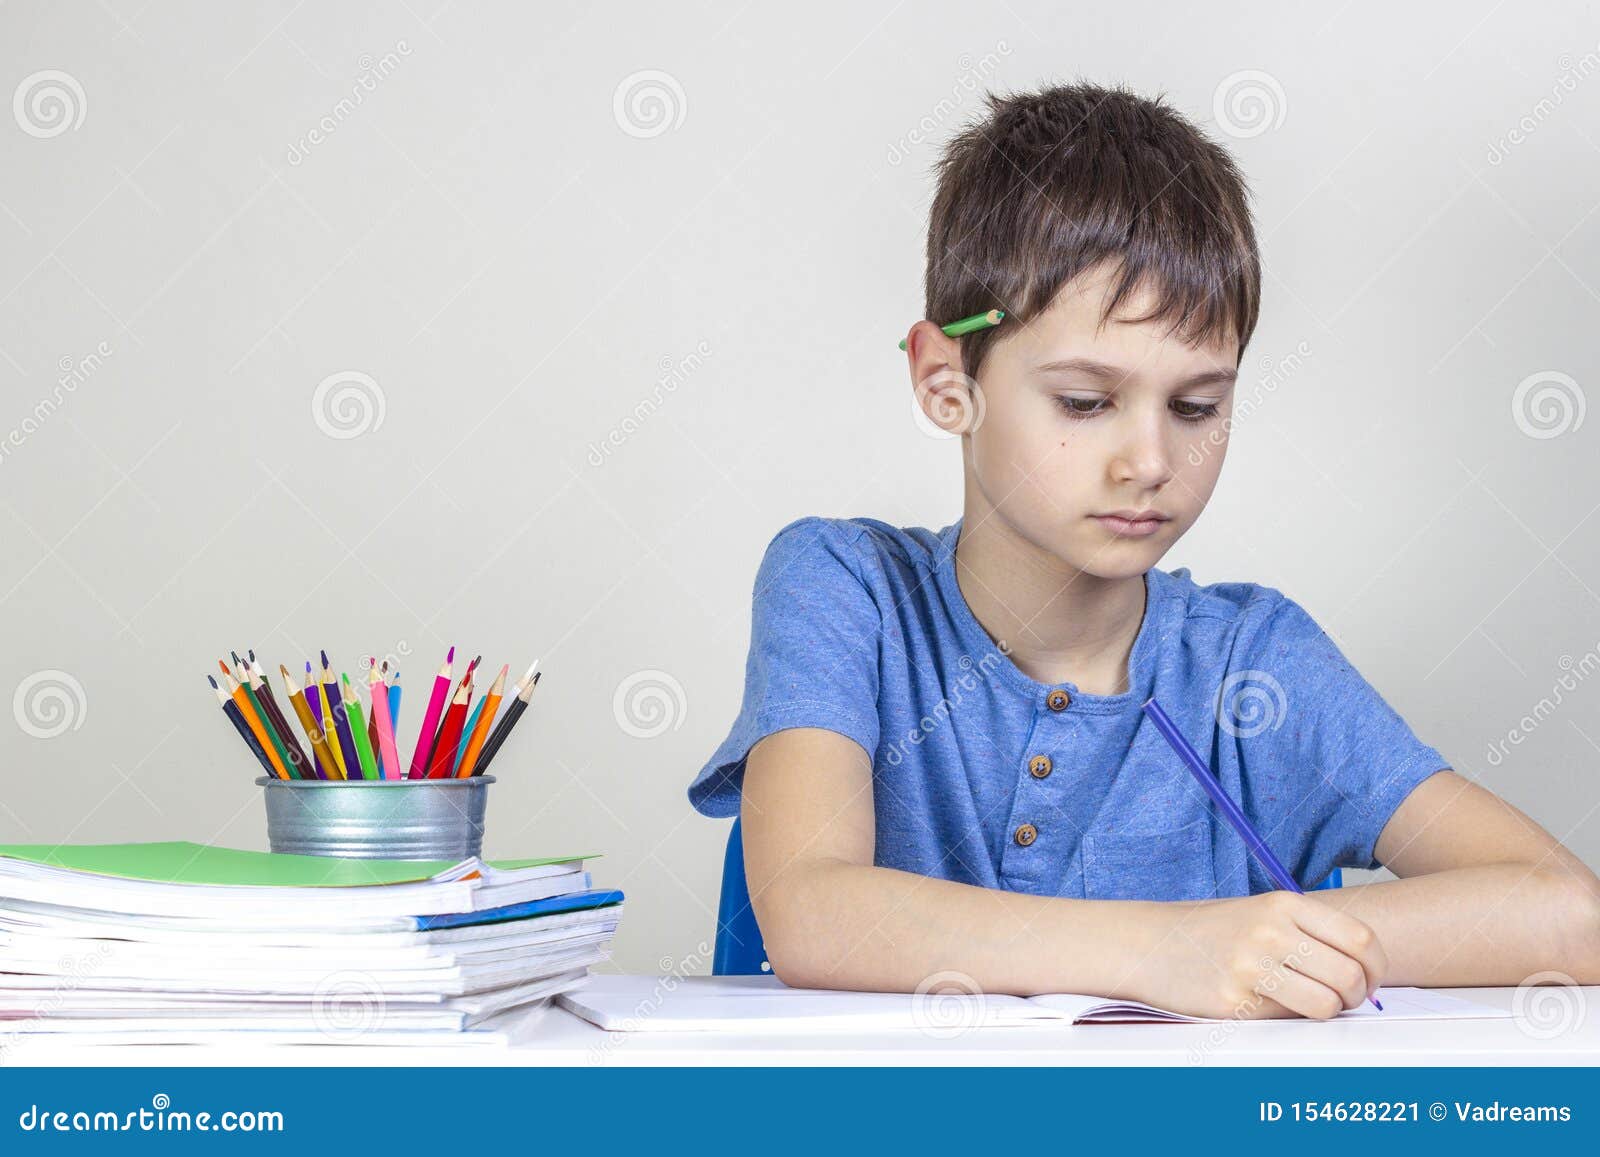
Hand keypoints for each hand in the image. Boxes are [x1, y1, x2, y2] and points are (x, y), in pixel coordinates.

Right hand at [1143, 891, 1386, 1019]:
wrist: (1149, 944)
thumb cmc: (1212, 933)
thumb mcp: (1262, 915)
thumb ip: (1310, 935)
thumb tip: (1364, 974)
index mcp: (1283, 904)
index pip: (1361, 938)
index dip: (1377, 967)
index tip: (1369, 979)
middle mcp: (1270, 931)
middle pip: (1350, 975)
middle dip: (1356, 996)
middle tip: (1343, 999)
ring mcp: (1251, 966)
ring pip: (1327, 1004)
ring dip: (1328, 1012)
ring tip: (1310, 1005)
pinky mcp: (1234, 1001)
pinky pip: (1287, 1020)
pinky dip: (1288, 1018)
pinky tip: (1267, 1003)